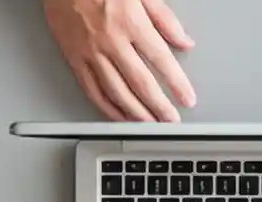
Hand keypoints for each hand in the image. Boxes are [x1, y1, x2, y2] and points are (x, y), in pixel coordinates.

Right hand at [44, 0, 195, 121]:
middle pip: (141, 83)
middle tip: (171, 120)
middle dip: (159, 107)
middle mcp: (111, 40)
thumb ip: (164, 18)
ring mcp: (90, 52)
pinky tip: (119, 116)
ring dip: (136, 113)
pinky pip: (92, 90)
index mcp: (130, 21)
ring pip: (116, 92)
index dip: (178, 84)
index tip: (187, 99)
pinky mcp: (73, 58)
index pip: (161, 60)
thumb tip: (184, 41)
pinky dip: (107, 108)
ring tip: (150, 124)